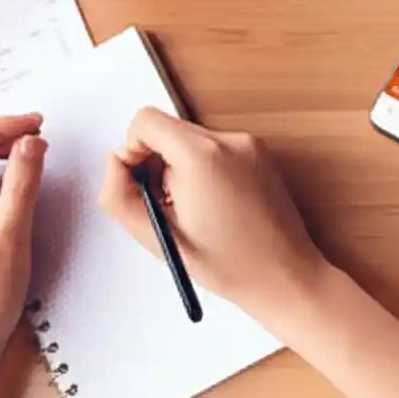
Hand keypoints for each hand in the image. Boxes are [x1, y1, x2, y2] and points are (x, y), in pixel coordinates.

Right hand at [98, 107, 328, 324]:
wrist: (284, 276)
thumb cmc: (229, 265)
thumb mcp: (158, 237)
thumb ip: (119, 195)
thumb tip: (114, 162)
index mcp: (202, 157)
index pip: (146, 121)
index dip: (132, 150)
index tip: (140, 182)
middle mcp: (229, 141)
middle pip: (169, 130)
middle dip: (158, 164)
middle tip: (168, 206)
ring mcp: (249, 145)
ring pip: (192, 141)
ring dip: (182, 169)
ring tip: (196, 211)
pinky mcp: (261, 154)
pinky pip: (216, 149)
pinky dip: (206, 171)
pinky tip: (216, 207)